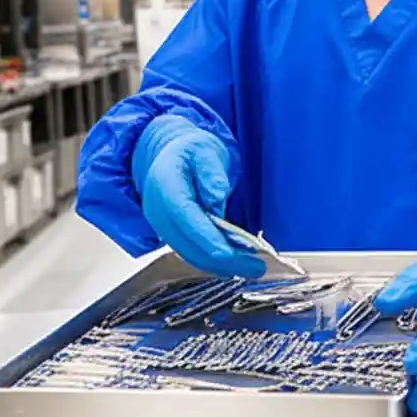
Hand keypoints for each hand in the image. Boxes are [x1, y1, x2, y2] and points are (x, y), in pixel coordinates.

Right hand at [134, 117, 264, 277]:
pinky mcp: (171, 235)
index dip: (218, 245)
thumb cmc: (190, 151)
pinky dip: (213, 260)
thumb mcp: (205, 149)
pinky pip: (191, 252)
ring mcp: (162, 226)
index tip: (246, 256)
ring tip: (251, 266)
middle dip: (226, 262)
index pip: (191, 224)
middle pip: (191, 248)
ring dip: (221, 265)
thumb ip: (211, 171)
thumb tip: (216, 196)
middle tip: (258, 268)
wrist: (169, 155)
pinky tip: (235, 261)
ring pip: (191, 255)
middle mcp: (158, 212)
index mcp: (166, 188)